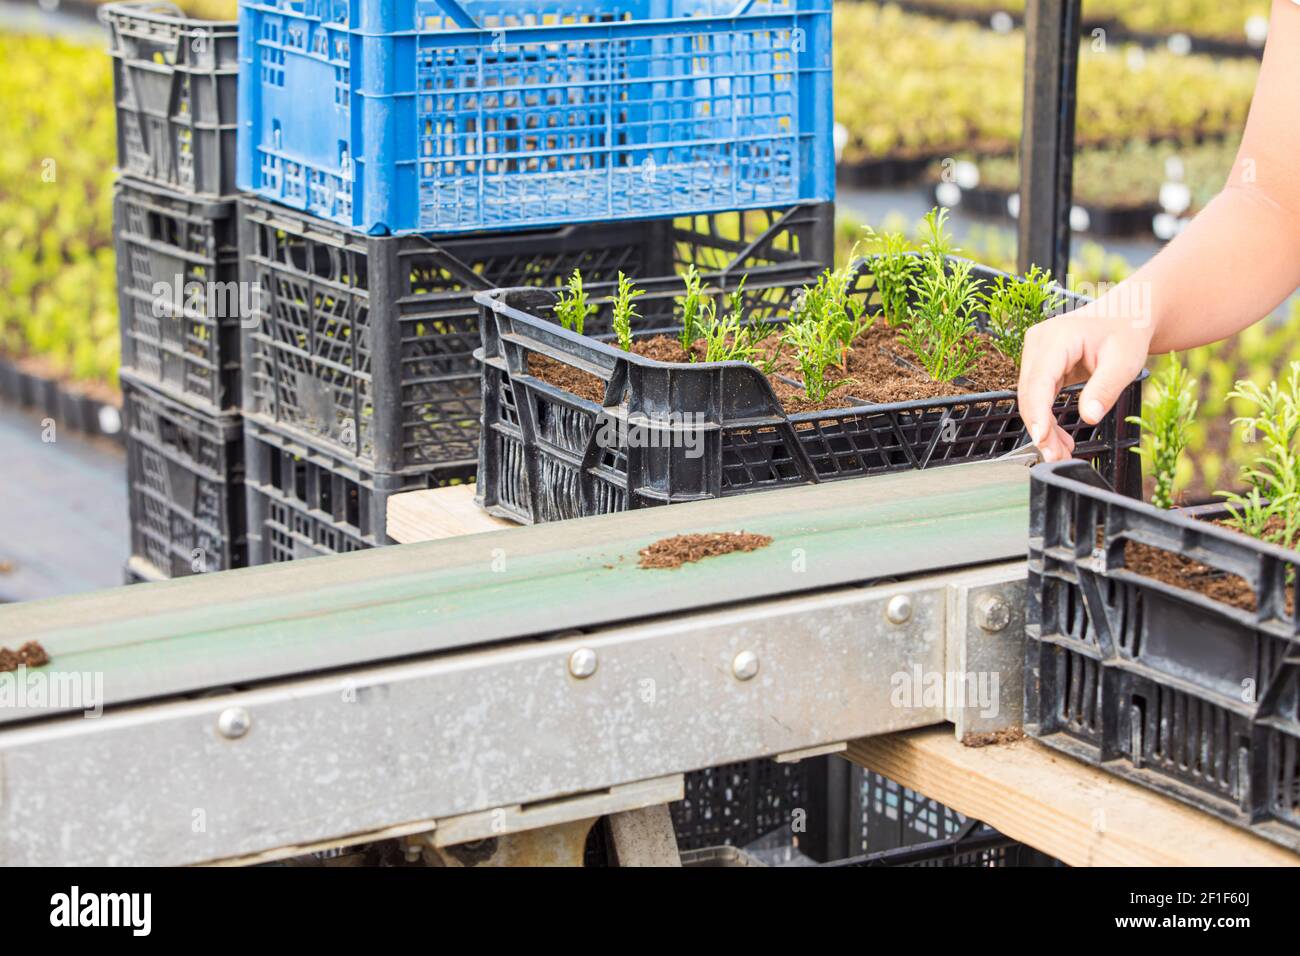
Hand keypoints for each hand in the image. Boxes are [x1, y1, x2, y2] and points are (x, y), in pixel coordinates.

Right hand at [1018, 302, 1153, 462]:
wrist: (1128, 315)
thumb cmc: (1128, 332)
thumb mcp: (1124, 362)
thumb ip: (1105, 389)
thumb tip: (1089, 417)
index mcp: (1056, 338)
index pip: (1038, 381)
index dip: (1038, 413)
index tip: (1042, 440)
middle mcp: (1038, 343)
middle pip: (1030, 394)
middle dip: (1041, 428)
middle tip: (1058, 457)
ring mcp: (1036, 353)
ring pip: (1031, 399)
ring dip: (1043, 427)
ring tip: (1062, 452)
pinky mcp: (1040, 364)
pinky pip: (1038, 396)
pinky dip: (1047, 418)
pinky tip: (1059, 437)